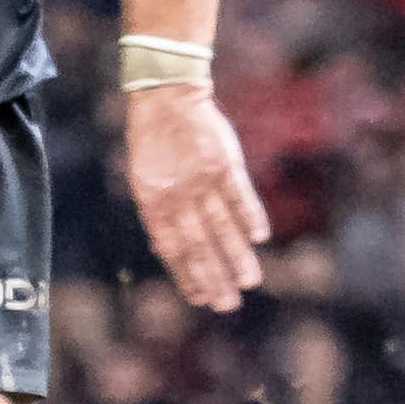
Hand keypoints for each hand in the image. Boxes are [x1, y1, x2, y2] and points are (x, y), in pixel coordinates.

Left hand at [126, 86, 269, 313]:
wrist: (166, 97)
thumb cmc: (155, 142)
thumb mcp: (145, 179)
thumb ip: (158, 214)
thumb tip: (165, 251)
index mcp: (153, 202)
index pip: (172, 249)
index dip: (186, 275)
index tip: (201, 299)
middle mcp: (177, 195)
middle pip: (199, 244)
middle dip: (214, 277)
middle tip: (228, 305)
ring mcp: (202, 179)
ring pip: (221, 225)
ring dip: (236, 255)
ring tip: (249, 282)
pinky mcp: (223, 162)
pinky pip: (239, 194)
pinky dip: (250, 215)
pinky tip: (259, 238)